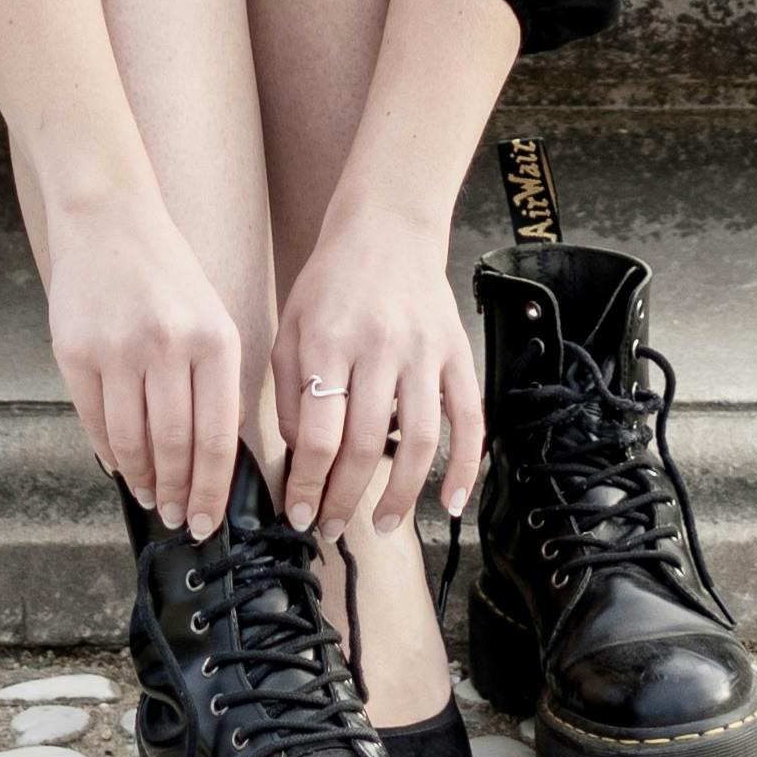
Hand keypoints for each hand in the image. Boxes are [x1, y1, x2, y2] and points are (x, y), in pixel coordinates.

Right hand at [43, 194, 243, 541]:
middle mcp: (168, 346)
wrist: (108, 221)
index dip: (211, 489)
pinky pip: (92, 420)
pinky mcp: (75, 351)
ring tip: (148, 496)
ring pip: (131, 440)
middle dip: (176, 492)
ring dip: (141, 478)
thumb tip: (217, 457)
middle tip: (175, 518)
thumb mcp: (213, 318)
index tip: (206, 521)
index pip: (217, 437)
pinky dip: (108, 451)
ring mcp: (118, 349)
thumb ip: (220, 382)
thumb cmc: (166, 274)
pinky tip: (119, 465)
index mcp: (214, 340)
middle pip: (173, 445)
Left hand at [270, 211, 482, 541]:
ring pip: (418, 441)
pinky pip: (469, 420)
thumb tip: (300, 455)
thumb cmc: (331, 282)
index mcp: (328, 342)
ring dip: (400, 495)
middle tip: (329, 527)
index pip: (317, 433)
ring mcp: (424, 352)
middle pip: (365, 445)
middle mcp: (379, 349)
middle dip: (344, 498)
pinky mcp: (458, 354)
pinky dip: (465, 467)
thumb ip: (288, 391)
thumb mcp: (291, 326)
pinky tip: (450, 503)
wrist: (387, 229)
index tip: (298, 512)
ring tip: (380, 524)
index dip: (307, 483)